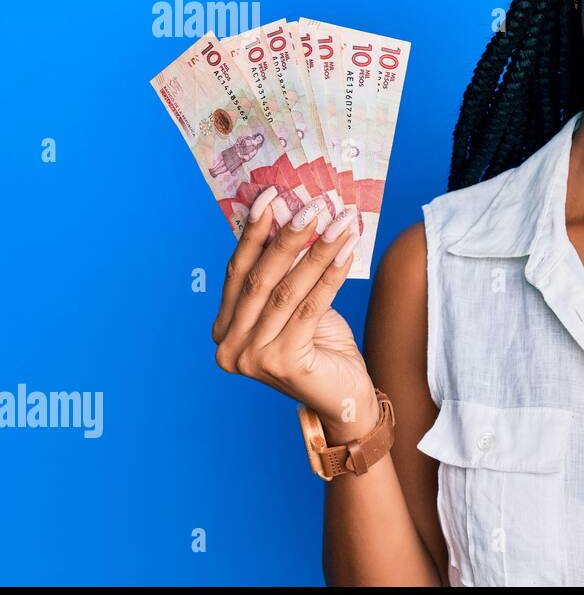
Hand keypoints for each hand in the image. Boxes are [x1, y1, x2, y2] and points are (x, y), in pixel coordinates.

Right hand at [211, 186, 376, 433]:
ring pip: (287, 291)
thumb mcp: (296, 307)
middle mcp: (230, 346)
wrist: (345, 397)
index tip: (270, 196)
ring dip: (316, 251)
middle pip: (260, 279)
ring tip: (339, 222)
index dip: (253, 233)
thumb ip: (285, 275)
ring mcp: (253, 358)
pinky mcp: (283, 364)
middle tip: (312, 204)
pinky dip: (330, 275)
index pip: (237, 272)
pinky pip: (311, 307)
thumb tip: (293, 216)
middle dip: (288, 237)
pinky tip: (347, 251)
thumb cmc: (320, 348)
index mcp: (224, 330)